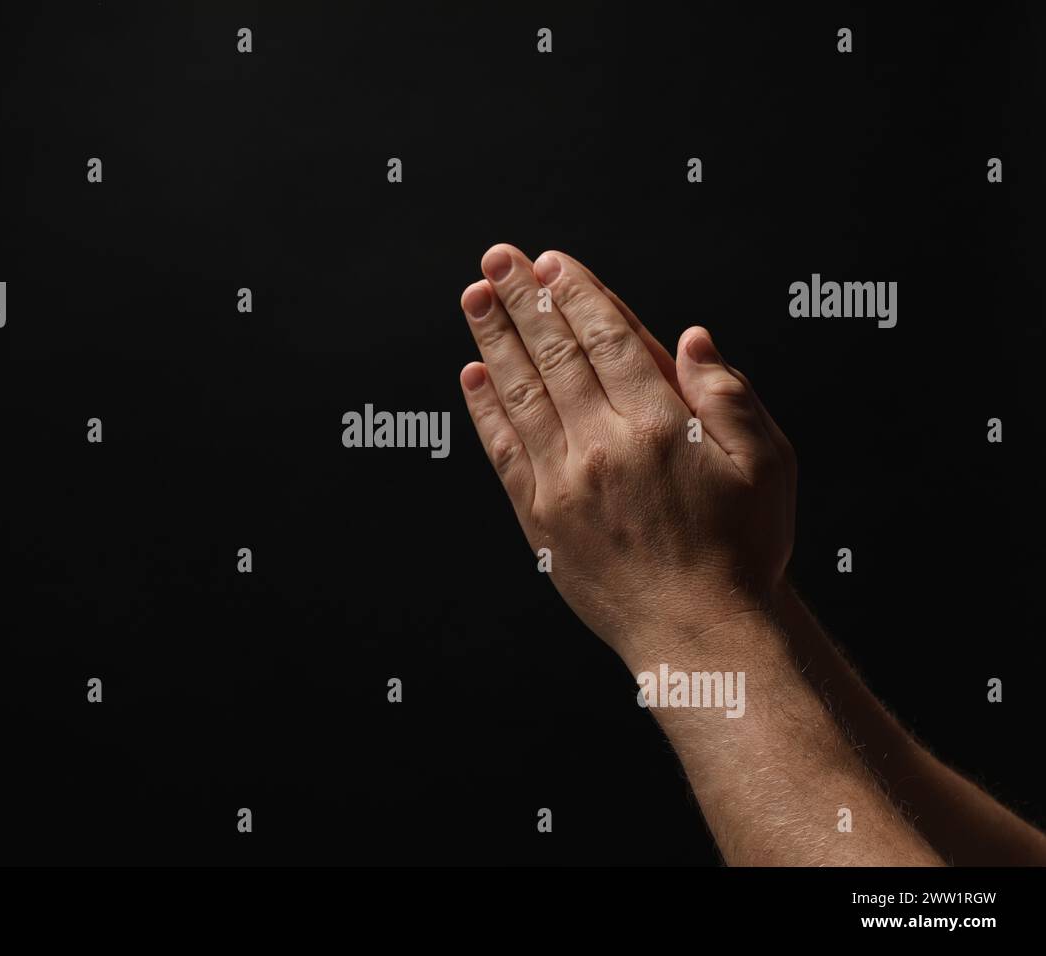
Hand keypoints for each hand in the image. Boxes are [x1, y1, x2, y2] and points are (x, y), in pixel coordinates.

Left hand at [458, 244, 796, 664]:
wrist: (700, 633)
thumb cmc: (742, 547)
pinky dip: (485, 410)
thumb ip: (728, 394)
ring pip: (521, 393)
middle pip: (555, 354)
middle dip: (524, 299)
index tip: (551, 262)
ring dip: (494, 340)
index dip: (577, 295)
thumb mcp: (766, 463)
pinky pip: (504, 451)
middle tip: (498, 256)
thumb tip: (688, 337)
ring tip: (475, 295)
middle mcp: (604, 444)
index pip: (608, 339)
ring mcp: (564, 482)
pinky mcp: (539, 518)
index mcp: (661, 423)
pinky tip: (472, 375)